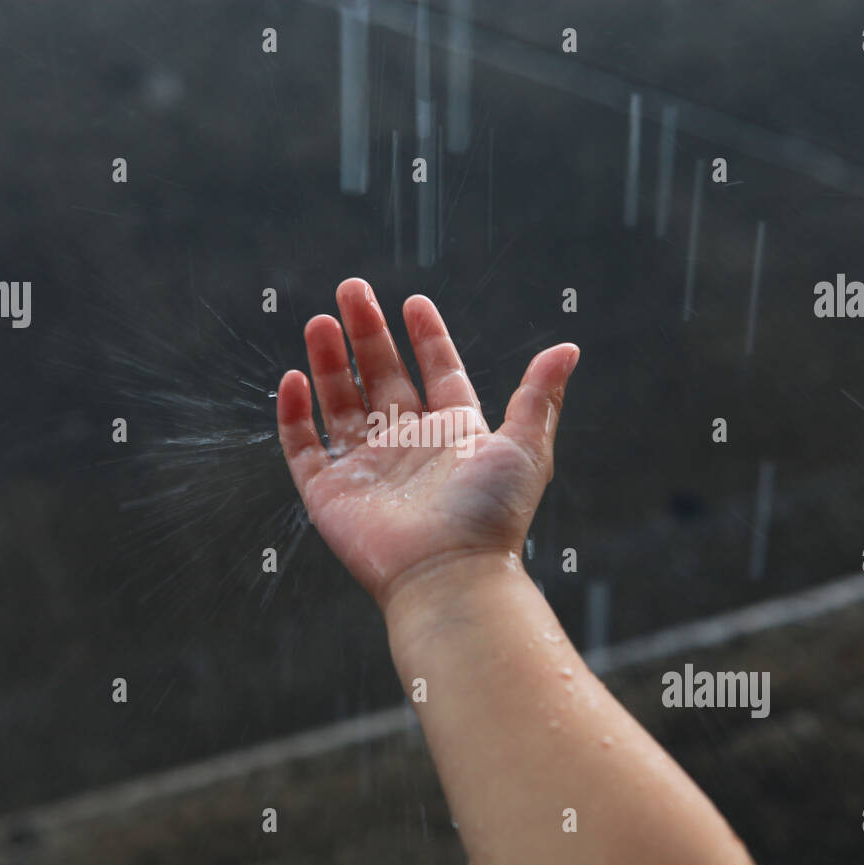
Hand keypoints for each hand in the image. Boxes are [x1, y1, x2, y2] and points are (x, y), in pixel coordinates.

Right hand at [276, 277, 579, 608]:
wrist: (449, 574)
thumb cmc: (491, 514)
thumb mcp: (526, 446)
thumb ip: (538, 394)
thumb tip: (569, 346)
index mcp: (454, 433)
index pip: (438, 373)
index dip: (427, 338)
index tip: (413, 302)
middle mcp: (410, 446)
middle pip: (383, 377)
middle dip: (367, 333)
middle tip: (351, 289)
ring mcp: (367, 469)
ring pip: (341, 403)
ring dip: (330, 362)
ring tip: (320, 320)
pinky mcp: (330, 494)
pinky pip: (304, 447)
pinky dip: (295, 413)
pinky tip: (294, 377)